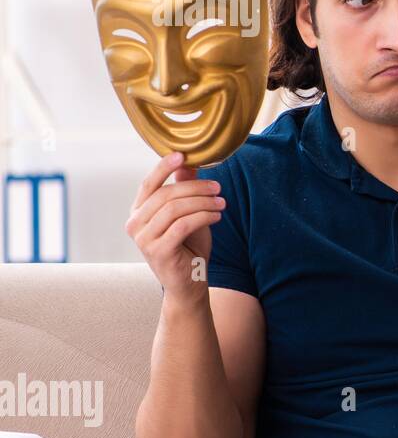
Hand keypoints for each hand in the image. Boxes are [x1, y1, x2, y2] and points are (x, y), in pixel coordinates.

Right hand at [125, 151, 224, 300]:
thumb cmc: (188, 247)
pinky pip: (182, 225)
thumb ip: (184, 191)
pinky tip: (217, 215)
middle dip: (195, 187)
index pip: (148, 185)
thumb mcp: (188, 214)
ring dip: (202, 202)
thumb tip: (188, 163)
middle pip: (165, 195)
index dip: (163, 167)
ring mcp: (143, 239)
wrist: (189, 282)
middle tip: (218, 187)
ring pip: (174, 209)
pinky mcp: (158, 251)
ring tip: (222, 202)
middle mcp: (135, 224)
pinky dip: (203, 216)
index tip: (182, 155)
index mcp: (139, 212)